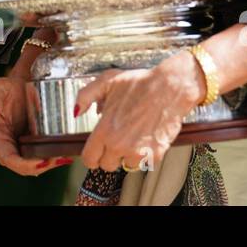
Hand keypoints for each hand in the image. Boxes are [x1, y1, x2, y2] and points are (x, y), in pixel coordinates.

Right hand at [0, 75, 72, 176]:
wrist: (20, 87)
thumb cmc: (9, 89)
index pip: (9, 159)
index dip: (26, 164)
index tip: (42, 161)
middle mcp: (3, 149)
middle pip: (22, 167)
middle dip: (41, 166)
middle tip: (59, 159)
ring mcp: (16, 151)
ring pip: (32, 167)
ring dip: (48, 165)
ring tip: (63, 158)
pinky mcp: (27, 149)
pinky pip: (38, 161)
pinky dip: (50, 161)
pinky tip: (62, 156)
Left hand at [75, 52, 203, 171]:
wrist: (170, 88)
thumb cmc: (140, 83)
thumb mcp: (107, 81)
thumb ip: (85, 96)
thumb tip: (76, 112)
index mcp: (104, 130)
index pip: (89, 159)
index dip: (91, 156)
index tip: (96, 151)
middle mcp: (118, 145)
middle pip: (106, 166)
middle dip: (110, 154)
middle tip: (118, 139)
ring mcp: (137, 152)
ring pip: (126, 166)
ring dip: (128, 156)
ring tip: (134, 137)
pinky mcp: (154, 155)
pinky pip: (144, 164)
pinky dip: (145, 155)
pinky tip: (147, 137)